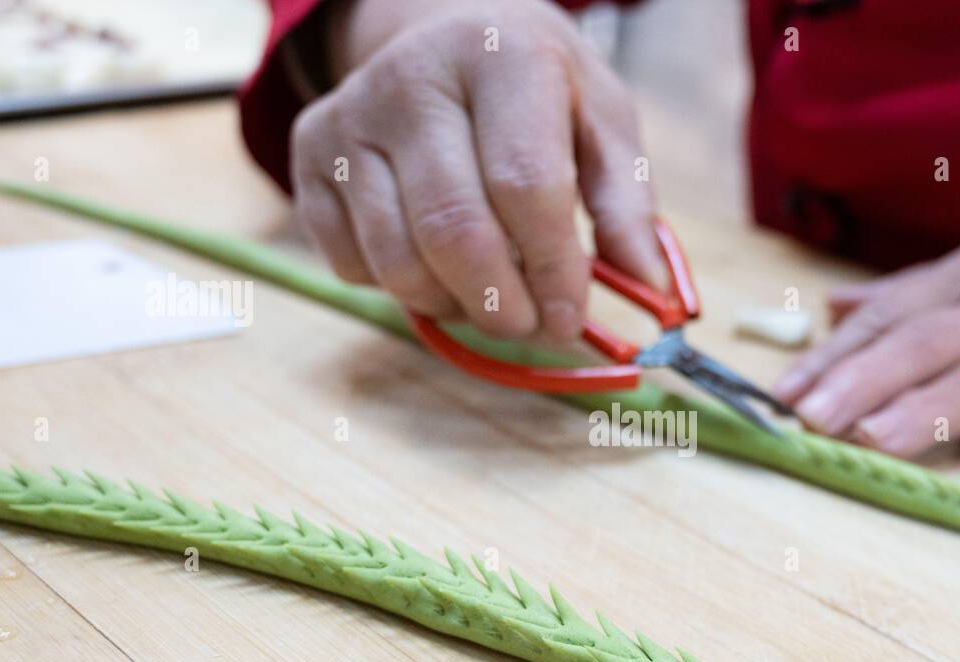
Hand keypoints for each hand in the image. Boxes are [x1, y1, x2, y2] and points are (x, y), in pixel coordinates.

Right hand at [290, 0, 665, 339]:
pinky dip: (402, 290)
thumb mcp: (601, 122)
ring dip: (454, 307)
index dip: (551, 269)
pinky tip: (437, 264)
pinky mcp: (311, 156)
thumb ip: (626, 203)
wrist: (441, 35)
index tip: (571, 318)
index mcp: (500, 57)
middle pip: (455, 231)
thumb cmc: (535, 90)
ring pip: (398, 260)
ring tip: (491, 300)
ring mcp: (350, 118)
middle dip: (502, 305)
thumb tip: (647, 289)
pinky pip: (353, 263)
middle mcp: (412, 78)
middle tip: (532, 328)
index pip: (524, 184)